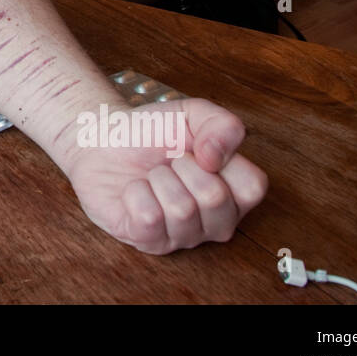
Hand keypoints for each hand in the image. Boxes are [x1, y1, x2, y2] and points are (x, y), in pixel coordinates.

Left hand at [61, 98, 267, 253]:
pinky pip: (149, 218)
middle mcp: (216, 222)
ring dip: (158, 179)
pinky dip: (136, 192)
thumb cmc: (152, 132)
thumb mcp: (193, 114)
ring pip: (181, 209)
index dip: (221, 159)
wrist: (103, 139)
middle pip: (214, 198)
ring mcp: (183, 236)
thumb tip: (215, 159)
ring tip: (152, 176)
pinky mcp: (148, 241)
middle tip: (169, 163)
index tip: (198, 150)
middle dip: (183, 167)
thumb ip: (223, 124)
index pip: (253, 186)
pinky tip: (134, 190)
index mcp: (235, 193)